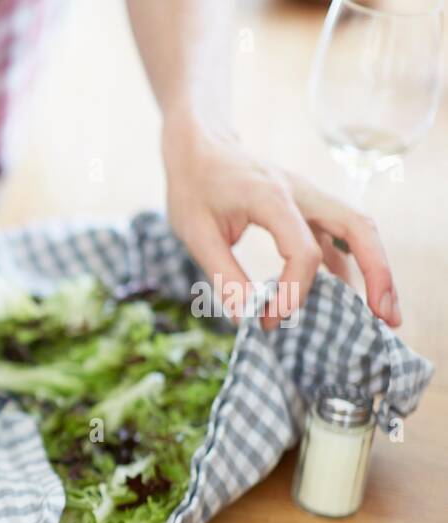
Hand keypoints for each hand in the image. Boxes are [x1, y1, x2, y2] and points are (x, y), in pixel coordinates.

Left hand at [162, 116, 398, 329]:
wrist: (198, 147)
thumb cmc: (193, 187)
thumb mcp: (196, 235)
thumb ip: (223, 276)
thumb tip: (246, 320)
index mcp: (272, 197)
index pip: (304, 252)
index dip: (293, 293)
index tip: (269, 320)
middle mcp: (302, 194)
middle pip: (358, 229)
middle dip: (378, 274)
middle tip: (385, 318)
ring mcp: (309, 199)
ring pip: (358, 231)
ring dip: (376, 270)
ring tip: (383, 316)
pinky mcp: (307, 209)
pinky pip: (338, 237)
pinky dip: (349, 266)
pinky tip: (347, 298)